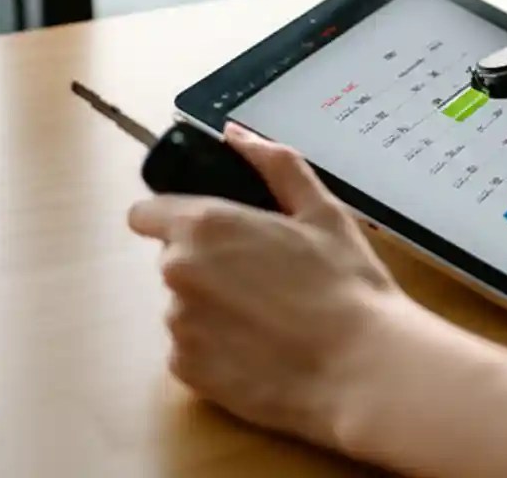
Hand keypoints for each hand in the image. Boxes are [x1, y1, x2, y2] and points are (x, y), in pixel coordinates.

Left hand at [128, 123, 402, 446]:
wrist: (361, 369)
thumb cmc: (346, 285)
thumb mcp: (321, 210)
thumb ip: (274, 165)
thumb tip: (237, 135)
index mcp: (203, 225)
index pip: (146, 214)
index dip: (175, 220)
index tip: (212, 235)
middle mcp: (177, 273)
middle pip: (174, 262)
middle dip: (208, 267)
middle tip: (265, 281)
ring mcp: (178, 326)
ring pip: (185, 308)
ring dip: (214, 310)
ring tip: (270, 321)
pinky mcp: (187, 371)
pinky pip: (192, 352)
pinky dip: (218, 351)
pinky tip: (262, 352)